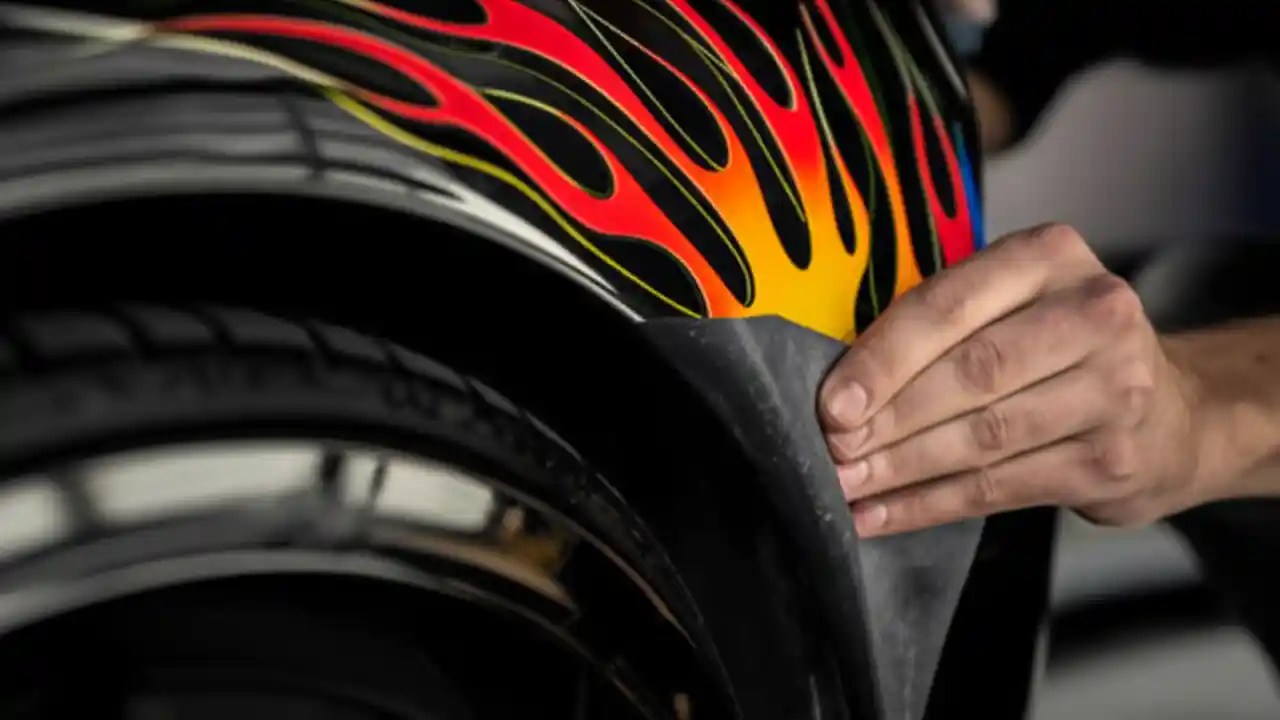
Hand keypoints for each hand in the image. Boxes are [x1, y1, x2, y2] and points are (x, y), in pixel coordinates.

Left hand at [819, 224, 1208, 536]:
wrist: (1170, 416)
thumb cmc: (1058, 351)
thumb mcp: (1011, 306)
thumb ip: (938, 327)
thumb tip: (842, 388)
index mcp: (1051, 257)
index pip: (949, 306)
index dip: (882, 359)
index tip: (833, 403)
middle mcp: (1095, 313)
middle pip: (972, 371)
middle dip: (890, 416)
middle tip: (835, 447)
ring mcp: (1114, 389)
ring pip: (985, 434)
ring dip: (903, 466)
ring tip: (849, 482)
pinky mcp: (1111, 461)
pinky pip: (1000, 487)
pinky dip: (930, 504)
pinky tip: (883, 513)